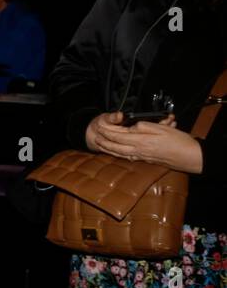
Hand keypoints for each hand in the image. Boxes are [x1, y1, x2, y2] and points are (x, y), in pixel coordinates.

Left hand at [87, 112, 201, 172]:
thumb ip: (144, 127)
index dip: (107, 131)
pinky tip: (119, 153)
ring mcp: (143, 157)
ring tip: (101, 145)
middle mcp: (139, 151)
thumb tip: (131, 127)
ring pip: (121, 153)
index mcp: (141, 141)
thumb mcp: (161, 129)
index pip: (118, 136)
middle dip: (105, 141)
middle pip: (116, 146)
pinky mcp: (148, 161)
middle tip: (96, 136)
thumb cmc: (179, 142)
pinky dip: (121, 154)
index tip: (99, 126)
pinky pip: (129, 157)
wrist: (192, 158)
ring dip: (110, 149)